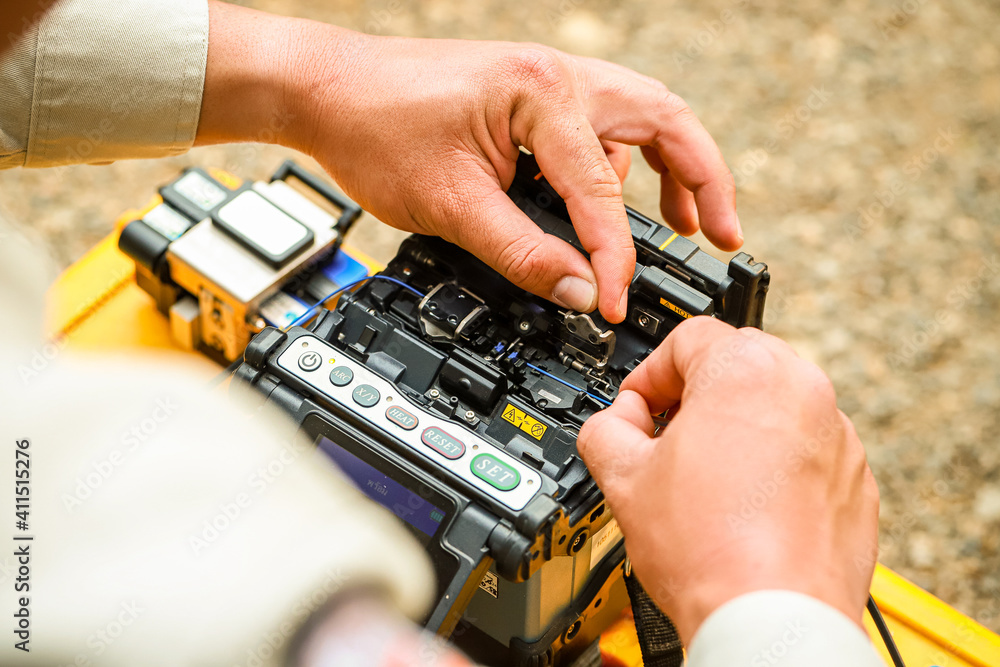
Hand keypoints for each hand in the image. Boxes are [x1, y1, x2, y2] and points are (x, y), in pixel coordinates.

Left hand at [196, 2, 740, 322]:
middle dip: (705, 182)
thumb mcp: (452, 206)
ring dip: (673, 169)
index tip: (615, 304)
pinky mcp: (534, 96)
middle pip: (666, 122)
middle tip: (726, 238)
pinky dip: (626, 164)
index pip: (602, 192)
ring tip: (687, 226)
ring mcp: (549, 81)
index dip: (615, 258)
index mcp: (542, 94)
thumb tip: (579, 293)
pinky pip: (604, 126)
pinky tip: (616, 202)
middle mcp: (559, 76)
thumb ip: (522, 254)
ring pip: (643, 118)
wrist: (327, 90)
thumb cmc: (376, 128)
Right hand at [578, 317, 878, 642]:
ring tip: (706, 480)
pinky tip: (744, 506)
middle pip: (737, 363)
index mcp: (746, 372)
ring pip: (775, 406)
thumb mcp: (623, 478)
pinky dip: (776, 464)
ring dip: (737, 428)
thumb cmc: (711, 552)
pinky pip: (806, 450)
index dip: (650, 373)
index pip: (688, 337)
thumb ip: (606, 428)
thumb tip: (615, 423)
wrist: (771, 618)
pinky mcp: (856, 479)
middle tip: (668, 437)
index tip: (639, 407)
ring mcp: (838, 436)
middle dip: (696, 394)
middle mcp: (803, 391)